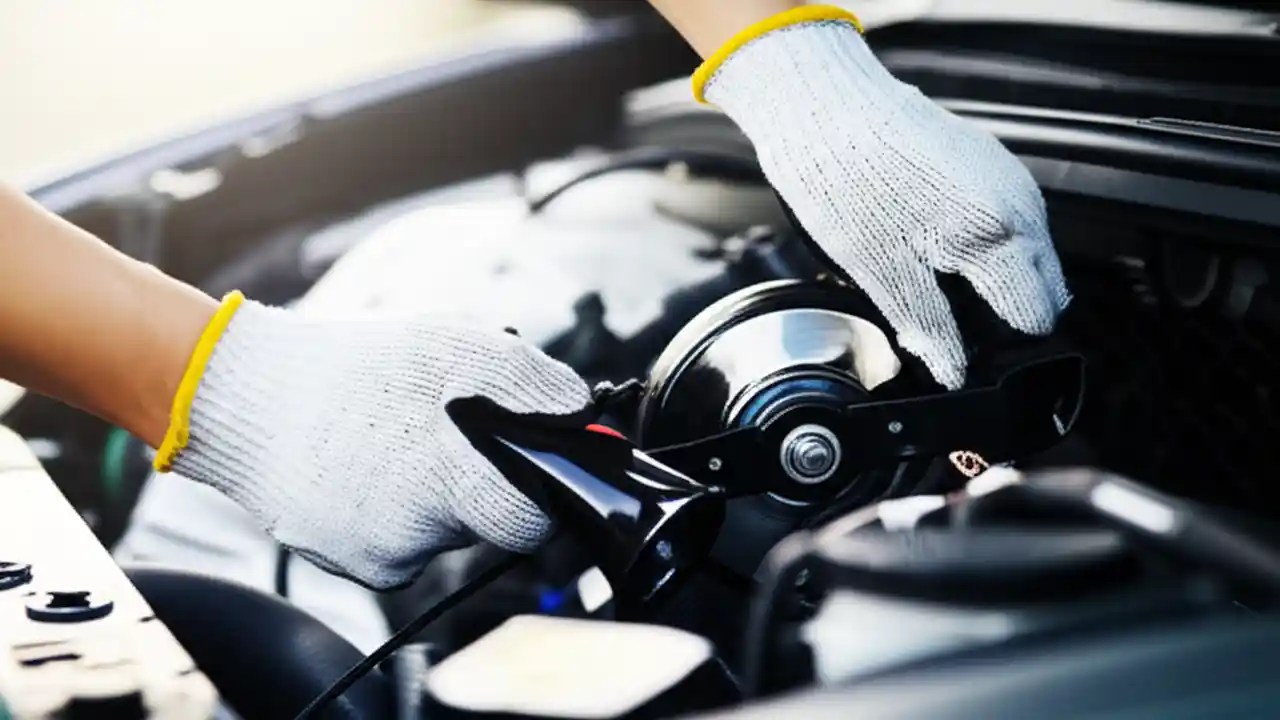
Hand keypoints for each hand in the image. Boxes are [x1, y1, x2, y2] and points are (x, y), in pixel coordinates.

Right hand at [159, 294, 590, 589]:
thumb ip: (528, 379)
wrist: (249, 400)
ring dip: (440, 500)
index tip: (528, 463)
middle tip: (457, 449)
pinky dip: (401, 522)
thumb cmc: (359, 364)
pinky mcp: (360, 567)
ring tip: (396, 449)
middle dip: (491, 488)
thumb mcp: (453, 343)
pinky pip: (409, 552)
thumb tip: (581, 411)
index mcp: (453, 463)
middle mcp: (423, 519)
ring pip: (450, 535)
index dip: (540, 487)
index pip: (534, 515)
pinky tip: (371, 479)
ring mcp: (388, 549)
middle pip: (495, 525)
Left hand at [697, 7, 1070, 388]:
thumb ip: (928, 326)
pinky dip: (989, 245)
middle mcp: (1018, 201)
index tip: (969, 353)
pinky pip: (1011, 220)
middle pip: (1045, 286)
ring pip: (1031, 253)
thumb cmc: (844, 180)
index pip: (1036, 315)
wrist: (824, 107)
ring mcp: (1008, 176)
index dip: (1005, 345)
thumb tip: (952, 373)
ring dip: (1000, 278)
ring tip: (941, 286)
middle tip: (954, 327)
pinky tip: (940, 247)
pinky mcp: (989, 160)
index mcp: (997, 233)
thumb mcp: (881, 271)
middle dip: (1010, 314)